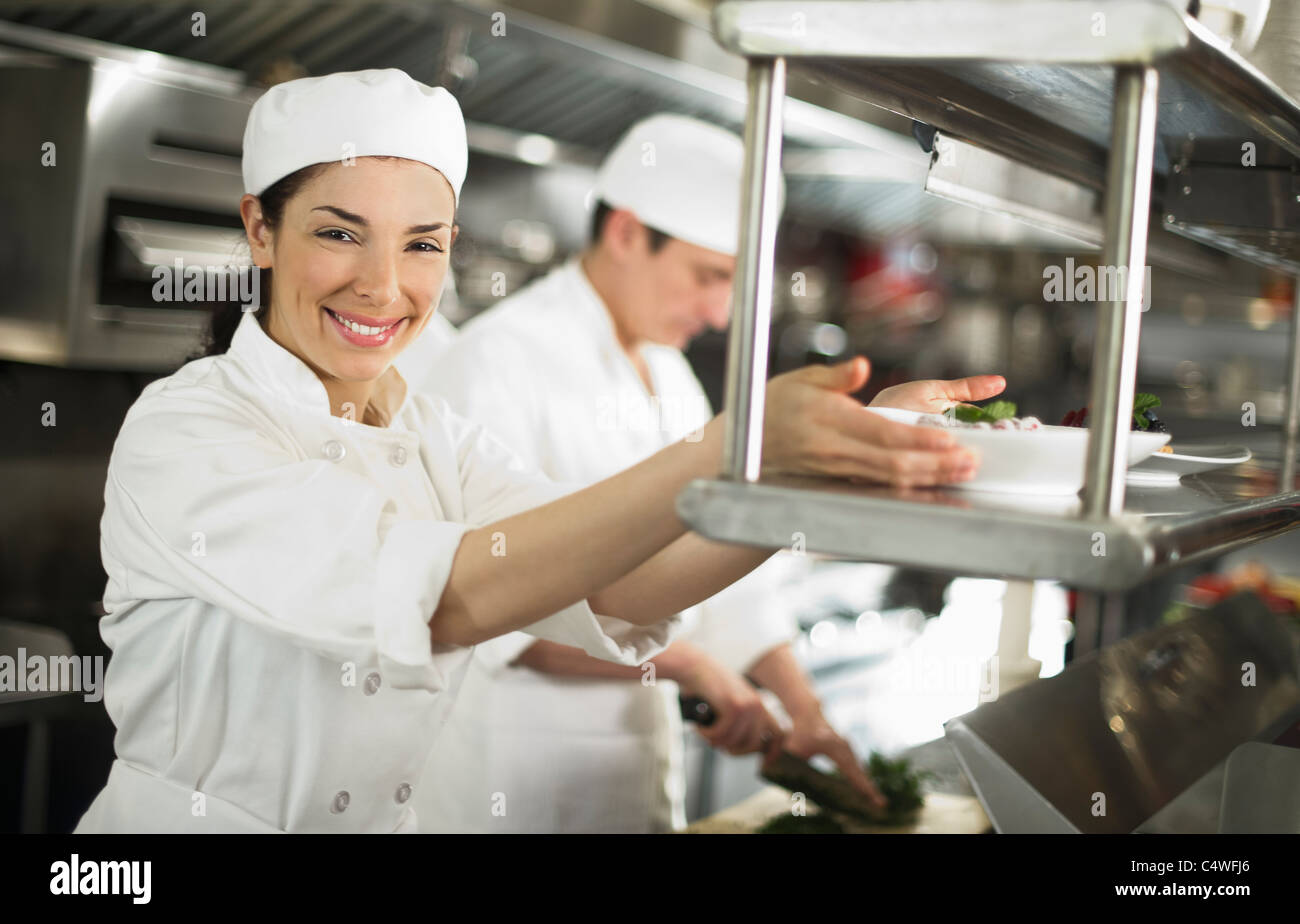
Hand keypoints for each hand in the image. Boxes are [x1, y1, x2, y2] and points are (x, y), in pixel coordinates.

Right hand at [678, 653, 783, 755]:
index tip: (764, 764)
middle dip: (737, 752)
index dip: (775, 752)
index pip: (781, 734)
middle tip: (720, 746)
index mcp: (761, 705)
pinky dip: (707, 735)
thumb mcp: (732, 705)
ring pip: (735, 742)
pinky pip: (721, 735)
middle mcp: (758, 705)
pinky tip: (699, 727)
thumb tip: (744, 749)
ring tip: (705, 732)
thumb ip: (743, 723)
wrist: (695, 666)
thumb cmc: (709, 688)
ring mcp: (747, 706)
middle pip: (756, 745)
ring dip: (716, 742)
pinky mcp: (733, 707)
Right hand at [761, 357, 979, 487]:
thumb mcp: (802, 379)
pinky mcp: (841, 479)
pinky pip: (881, 485)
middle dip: (937, 464)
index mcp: (829, 421)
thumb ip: (836, 376)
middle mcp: (835, 450)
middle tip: (971, 461)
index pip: (882, 433)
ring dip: (931, 477)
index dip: (918, 439)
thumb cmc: (774, 405)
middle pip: (894, 463)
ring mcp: (839, 470)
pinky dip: (911, 484)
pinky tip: (933, 480)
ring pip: (892, 479)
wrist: (747, 444)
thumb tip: (861, 366)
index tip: (949, 438)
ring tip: (962, 471)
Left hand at [770, 707, 887, 811]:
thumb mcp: (791, 748)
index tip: (872, 797)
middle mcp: (845, 747)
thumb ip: (788, 765)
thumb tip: (781, 782)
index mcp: (834, 747)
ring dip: (866, 784)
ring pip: (859, 769)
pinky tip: (864, 790)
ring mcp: (848, 747)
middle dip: (869, 788)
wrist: (807, 713)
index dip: (860, 785)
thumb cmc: (798, 731)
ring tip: (876, 800)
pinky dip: (860, 777)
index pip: (850, 770)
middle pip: (859, 771)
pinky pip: (855, 766)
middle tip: (881, 805)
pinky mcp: (847, 749)